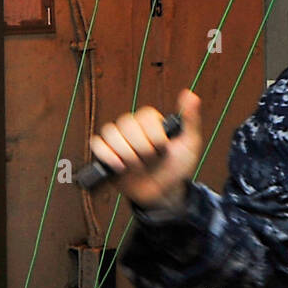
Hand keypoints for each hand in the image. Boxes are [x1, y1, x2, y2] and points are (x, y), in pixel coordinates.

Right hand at [89, 88, 202, 209]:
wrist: (165, 192)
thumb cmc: (178, 167)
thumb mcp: (190, 143)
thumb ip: (190, 119)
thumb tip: (190, 94)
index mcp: (151, 122)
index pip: (144, 116)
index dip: (153, 134)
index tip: (163, 148)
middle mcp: (133, 128)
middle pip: (126, 123)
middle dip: (141, 146)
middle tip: (151, 159)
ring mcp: (119, 141)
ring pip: (110, 132)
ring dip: (125, 151)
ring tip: (137, 165)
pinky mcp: (107, 155)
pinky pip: (97, 145)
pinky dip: (107, 155)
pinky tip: (120, 166)